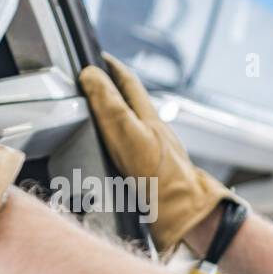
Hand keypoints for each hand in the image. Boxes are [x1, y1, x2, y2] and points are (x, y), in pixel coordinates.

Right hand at [78, 54, 232, 255]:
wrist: (182, 214)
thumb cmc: (158, 175)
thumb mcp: (128, 133)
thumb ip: (109, 103)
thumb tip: (91, 75)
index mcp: (147, 117)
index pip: (127, 81)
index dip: (110, 67)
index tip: (96, 59)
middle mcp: (152, 132)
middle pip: (130, 103)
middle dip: (112, 90)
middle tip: (93, 83)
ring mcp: (152, 153)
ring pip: (130, 127)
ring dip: (113, 120)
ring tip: (95, 118)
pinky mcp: (149, 174)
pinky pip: (128, 152)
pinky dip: (115, 148)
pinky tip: (108, 158)